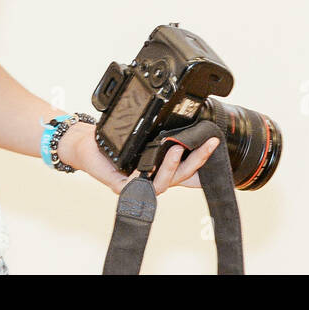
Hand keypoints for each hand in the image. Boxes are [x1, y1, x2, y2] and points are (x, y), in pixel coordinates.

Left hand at [58, 123, 221, 195]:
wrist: (85, 144)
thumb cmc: (112, 140)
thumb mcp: (142, 133)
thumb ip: (162, 132)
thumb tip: (185, 120)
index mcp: (160, 168)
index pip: (188, 171)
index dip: (206, 168)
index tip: (224, 159)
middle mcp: (153, 179)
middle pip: (182, 176)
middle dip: (198, 161)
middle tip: (210, 144)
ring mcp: (139, 186)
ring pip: (163, 183)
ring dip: (172, 166)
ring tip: (177, 148)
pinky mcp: (123, 188)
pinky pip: (139, 188)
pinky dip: (146, 177)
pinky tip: (151, 164)